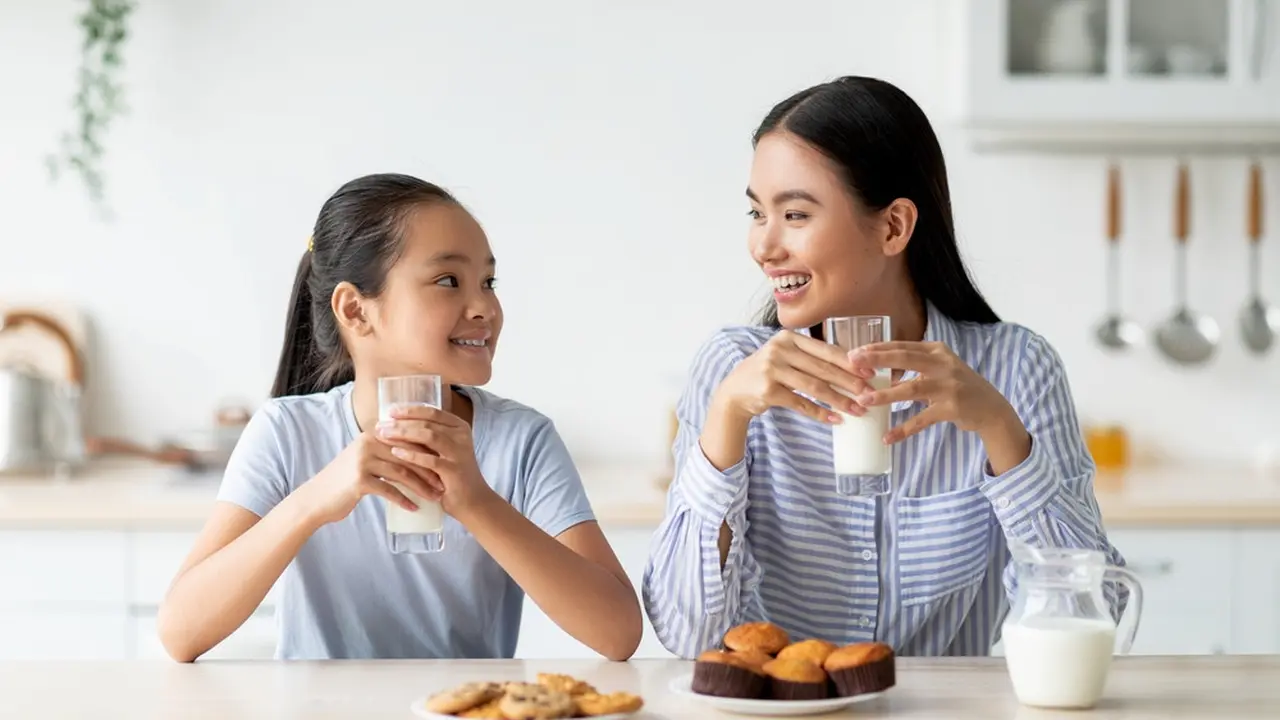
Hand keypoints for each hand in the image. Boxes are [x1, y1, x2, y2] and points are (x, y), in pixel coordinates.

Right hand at [299, 432, 444, 526]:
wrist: (317, 498)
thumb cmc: (345, 481)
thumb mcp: (365, 460)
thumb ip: (386, 453)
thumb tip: (418, 454)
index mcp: (373, 434)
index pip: (408, 439)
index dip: (429, 452)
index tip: (446, 465)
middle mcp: (368, 443)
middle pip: (408, 455)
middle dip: (430, 471)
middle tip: (445, 484)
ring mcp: (363, 460)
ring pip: (402, 472)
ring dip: (421, 487)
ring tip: (435, 497)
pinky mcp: (359, 480)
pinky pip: (389, 489)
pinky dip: (404, 499)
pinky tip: (415, 507)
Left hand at [375, 406, 497, 519]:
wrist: (472, 500)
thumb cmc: (453, 474)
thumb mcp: (445, 450)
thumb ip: (430, 436)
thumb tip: (398, 425)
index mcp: (459, 427)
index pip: (433, 412)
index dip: (410, 410)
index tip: (391, 411)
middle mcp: (461, 436)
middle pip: (428, 423)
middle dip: (401, 423)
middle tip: (380, 426)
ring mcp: (459, 453)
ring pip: (428, 436)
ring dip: (403, 434)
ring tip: (384, 436)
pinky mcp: (453, 470)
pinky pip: (429, 460)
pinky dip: (411, 455)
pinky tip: (396, 452)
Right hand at [712, 330, 868, 424]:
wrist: (735, 391)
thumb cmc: (768, 372)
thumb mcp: (785, 356)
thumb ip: (811, 357)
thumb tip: (853, 368)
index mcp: (789, 338)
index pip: (826, 350)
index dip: (850, 362)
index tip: (871, 373)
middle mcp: (779, 350)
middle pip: (823, 369)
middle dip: (850, 383)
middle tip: (870, 394)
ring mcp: (772, 370)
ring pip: (815, 387)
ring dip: (839, 400)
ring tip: (858, 410)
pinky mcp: (768, 391)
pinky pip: (801, 404)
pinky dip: (820, 413)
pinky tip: (836, 419)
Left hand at [849, 341, 1022, 442]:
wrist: (991, 409)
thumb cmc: (958, 387)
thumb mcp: (938, 370)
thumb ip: (913, 367)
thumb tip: (877, 370)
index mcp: (937, 351)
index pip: (902, 346)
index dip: (877, 348)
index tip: (854, 353)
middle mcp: (943, 364)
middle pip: (905, 358)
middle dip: (877, 359)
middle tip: (853, 363)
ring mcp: (949, 386)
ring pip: (911, 389)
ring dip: (886, 395)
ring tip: (865, 400)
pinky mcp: (952, 408)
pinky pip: (922, 420)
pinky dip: (904, 429)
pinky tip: (887, 437)